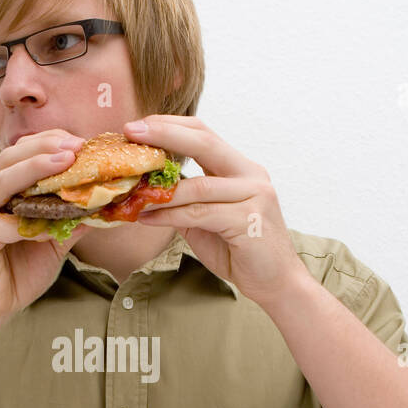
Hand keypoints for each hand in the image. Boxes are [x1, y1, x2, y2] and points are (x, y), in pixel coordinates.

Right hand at [0, 130, 91, 329]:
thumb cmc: (14, 278)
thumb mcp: (50, 243)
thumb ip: (68, 221)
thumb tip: (102, 203)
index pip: (19, 156)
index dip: (48, 144)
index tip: (81, 142)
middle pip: (9, 158)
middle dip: (45, 147)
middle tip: (78, 144)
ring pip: (4, 179)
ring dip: (37, 166)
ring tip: (67, 158)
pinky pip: (7, 221)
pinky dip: (33, 218)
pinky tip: (55, 218)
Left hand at [124, 115, 307, 308]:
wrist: (275, 282)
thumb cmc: (240, 251)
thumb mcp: (206, 220)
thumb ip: (184, 201)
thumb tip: (144, 189)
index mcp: (241, 169)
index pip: (205, 134)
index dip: (170, 126)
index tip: (137, 125)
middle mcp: (251, 175)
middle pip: (205, 143)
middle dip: (165, 134)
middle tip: (132, 132)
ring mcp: (255, 196)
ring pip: (199, 186)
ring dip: (161, 191)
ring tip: (132, 196)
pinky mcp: (249, 221)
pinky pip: (200, 214)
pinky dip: (170, 216)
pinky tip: (147, 219)